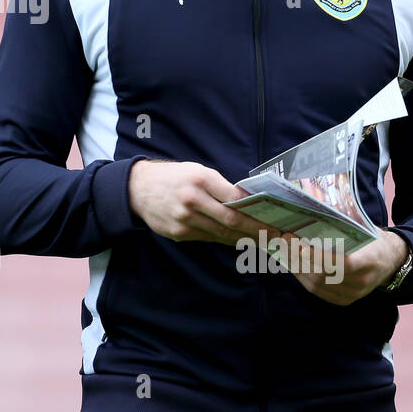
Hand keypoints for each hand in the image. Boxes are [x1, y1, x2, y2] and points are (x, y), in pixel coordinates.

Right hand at [127, 160, 281, 245]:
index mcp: (200, 179)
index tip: (272, 217)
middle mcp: (192, 200)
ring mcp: (184, 220)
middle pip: (231, 220)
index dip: (256, 211)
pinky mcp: (178, 233)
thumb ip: (220, 186)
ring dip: (243, 238)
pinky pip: (207, 238)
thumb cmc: (173, 176)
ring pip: (221, 233)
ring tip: (261, 240)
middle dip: (256, 229)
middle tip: (274, 235)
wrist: (137, 189)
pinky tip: (237, 240)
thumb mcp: (197, 171)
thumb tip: (246, 201)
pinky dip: (224, 240)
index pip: (234, 199)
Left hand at [284, 228, 408, 305]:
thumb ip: (345, 226)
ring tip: (285, 249)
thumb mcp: (365, 230)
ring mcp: (353, 294)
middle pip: (324, 275)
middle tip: (285, 240)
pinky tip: (292, 264)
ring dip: (296, 267)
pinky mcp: (345, 300)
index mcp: (370, 261)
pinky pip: (318, 291)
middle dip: (300, 258)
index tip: (301, 245)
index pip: (343, 264)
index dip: (320, 257)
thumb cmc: (374, 240)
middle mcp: (362, 282)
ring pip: (317, 284)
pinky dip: (302, 277)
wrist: (392, 261)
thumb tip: (313, 214)